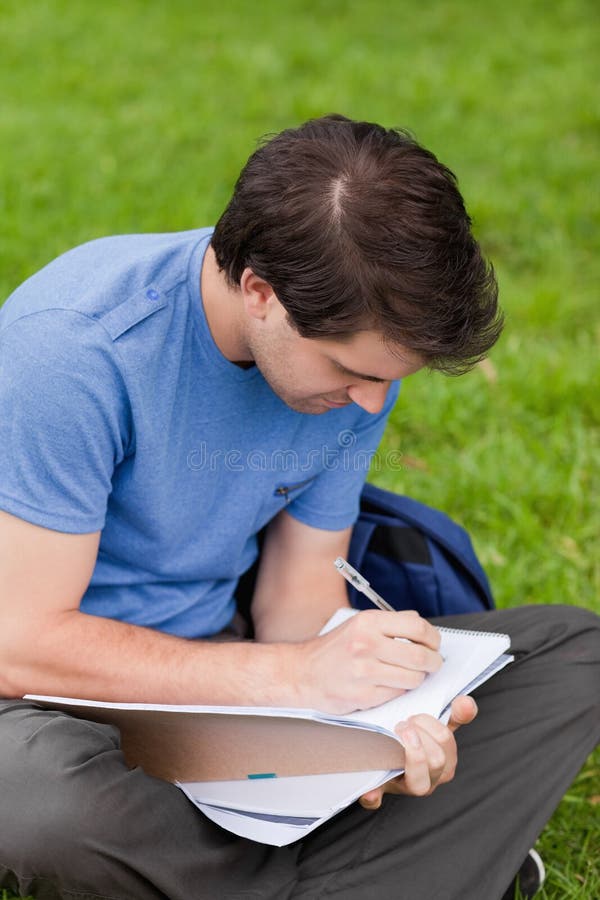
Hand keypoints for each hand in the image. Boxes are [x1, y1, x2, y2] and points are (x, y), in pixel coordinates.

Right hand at [296, 609, 442, 714]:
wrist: (302, 674)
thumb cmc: (333, 650)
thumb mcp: (359, 625)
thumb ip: (390, 624)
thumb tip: (420, 627)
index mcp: (369, 622)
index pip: (417, 627)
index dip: (433, 638)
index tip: (434, 644)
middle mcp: (366, 644)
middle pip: (420, 655)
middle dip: (433, 662)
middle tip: (432, 664)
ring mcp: (364, 671)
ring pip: (413, 678)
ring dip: (418, 678)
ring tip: (411, 675)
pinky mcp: (363, 695)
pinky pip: (397, 693)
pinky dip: (400, 690)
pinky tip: (391, 685)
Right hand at [358, 695, 477, 808]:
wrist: (399, 750)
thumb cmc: (386, 765)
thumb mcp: (378, 778)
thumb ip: (375, 790)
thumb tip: (369, 797)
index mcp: (419, 785)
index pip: (422, 779)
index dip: (415, 756)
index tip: (400, 734)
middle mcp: (437, 774)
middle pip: (436, 758)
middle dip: (417, 737)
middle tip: (400, 726)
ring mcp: (449, 755)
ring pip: (446, 738)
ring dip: (426, 723)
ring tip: (410, 719)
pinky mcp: (454, 731)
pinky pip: (464, 717)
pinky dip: (464, 710)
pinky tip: (464, 702)